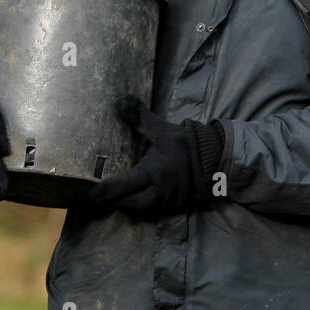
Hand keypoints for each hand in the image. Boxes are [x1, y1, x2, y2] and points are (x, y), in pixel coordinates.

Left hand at [89, 96, 224, 218]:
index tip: (90, 194)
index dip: (103, 191)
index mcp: (151, 173)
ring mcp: (170, 200)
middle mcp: (158, 191)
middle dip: (116, 201)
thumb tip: (120, 100)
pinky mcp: (180, 203)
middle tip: (103, 197)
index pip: (120, 186)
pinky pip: (158, 209)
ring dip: (131, 205)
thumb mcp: (162, 129)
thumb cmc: (188, 142)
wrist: (220, 155)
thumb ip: (140, 117)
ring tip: (122, 199)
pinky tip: (145, 198)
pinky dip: (147, 206)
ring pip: (143, 209)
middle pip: (129, 204)